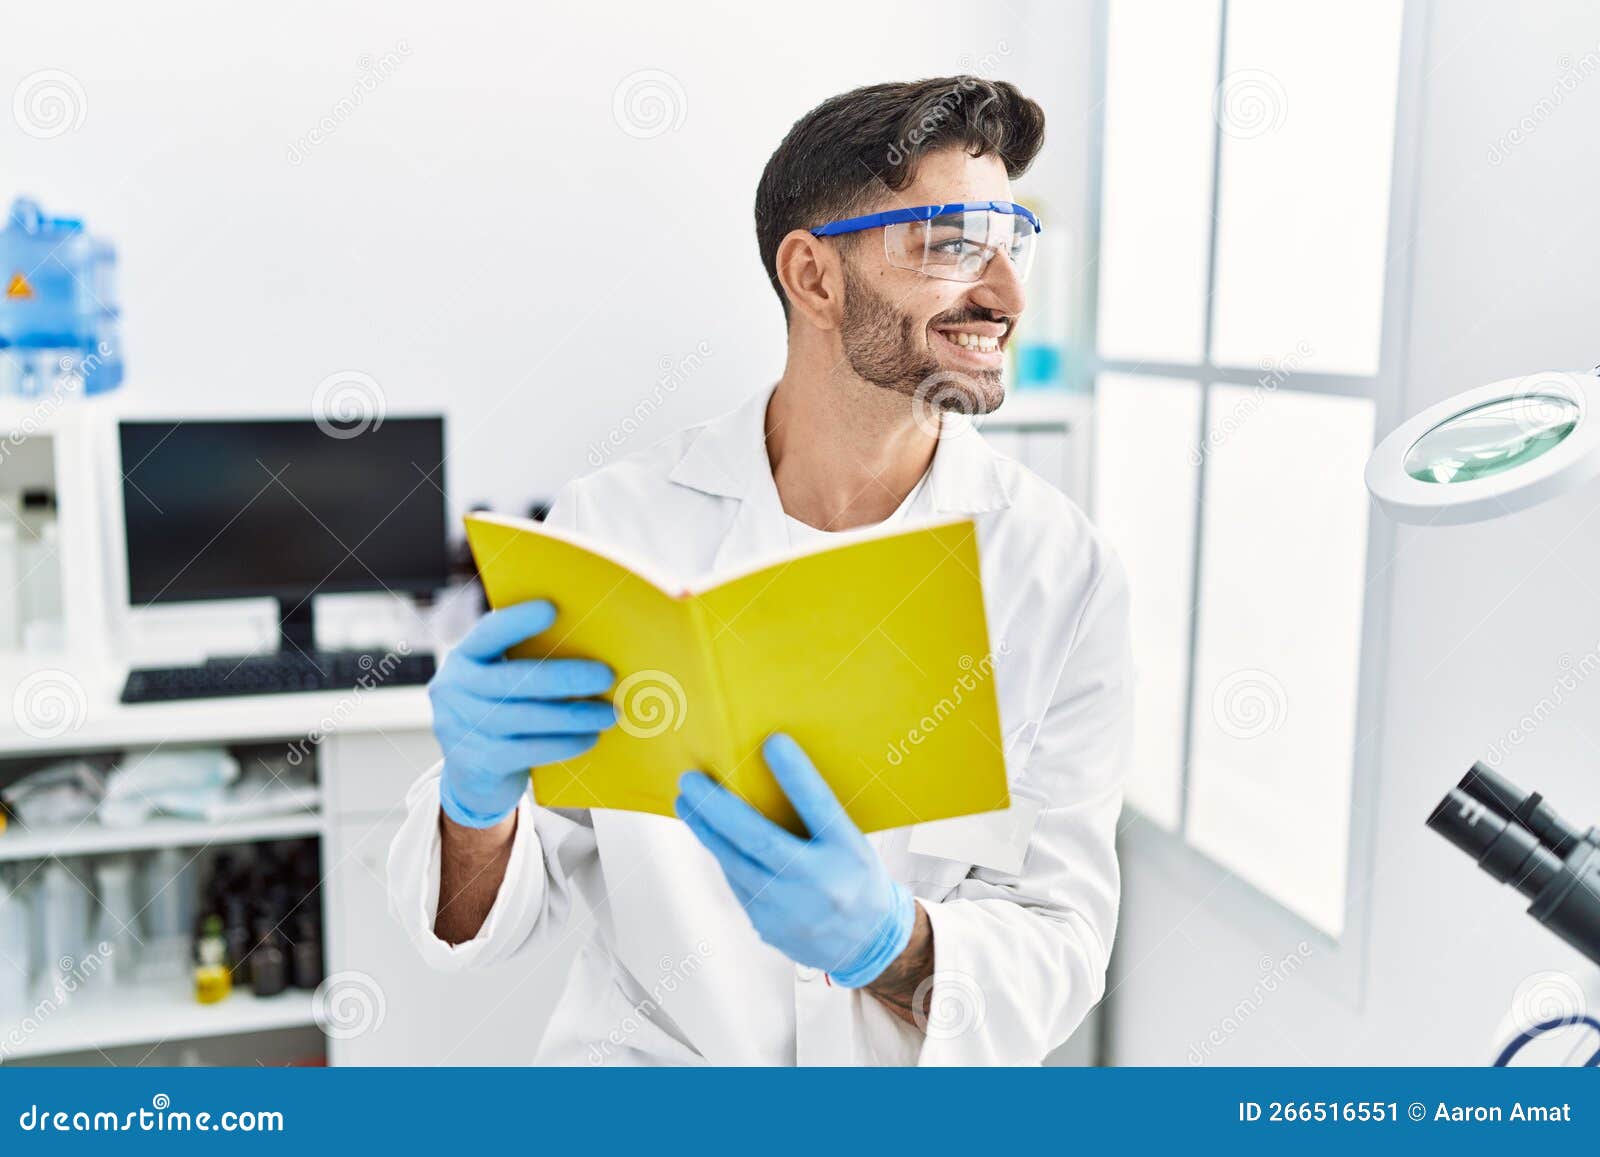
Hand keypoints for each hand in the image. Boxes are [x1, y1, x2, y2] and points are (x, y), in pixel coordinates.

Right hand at [431, 599, 615, 828]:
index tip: (551, 609)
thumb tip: (592, 645)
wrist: (467, 776)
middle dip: (564, 677)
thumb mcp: (499, 683)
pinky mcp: (478, 763)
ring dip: (573, 716)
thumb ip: (526, 663)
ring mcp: (462, 728)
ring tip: (609, 714)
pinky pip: (527, 751)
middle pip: (513, 680)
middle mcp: (455, 689)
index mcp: (464, 658)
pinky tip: (589, 739)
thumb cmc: (499, 712)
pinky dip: (563, 744)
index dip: (517, 622)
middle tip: (606, 675)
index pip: (488, 634)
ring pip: (525, 718)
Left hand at [674, 733, 914, 987]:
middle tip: (691, 780)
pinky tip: (709, 836)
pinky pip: (737, 883)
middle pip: (760, 839)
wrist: (867, 944)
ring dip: (705, 831)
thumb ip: (820, 817)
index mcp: (849, 852)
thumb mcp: (853, 843)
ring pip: (735, 864)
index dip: (797, 775)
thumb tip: (772, 773)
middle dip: (718, 808)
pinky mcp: (767, 926)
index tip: (773, 742)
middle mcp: (820, 882)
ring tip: (686, 803)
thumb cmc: (857, 878)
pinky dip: (722, 856)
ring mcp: (790, 909)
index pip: (821, 807)